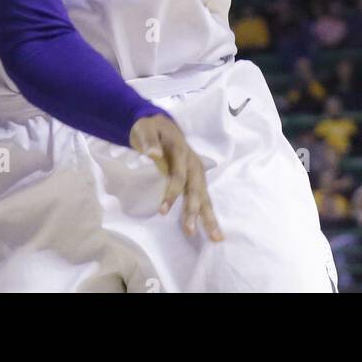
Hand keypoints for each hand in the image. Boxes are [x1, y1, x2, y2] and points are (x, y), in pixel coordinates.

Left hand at [130, 114, 222, 241]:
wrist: (161, 123)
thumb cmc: (151, 128)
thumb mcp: (145, 129)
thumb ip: (149, 140)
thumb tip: (153, 154)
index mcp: (181, 150)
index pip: (178, 175)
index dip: (172, 193)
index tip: (162, 211)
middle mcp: (192, 163)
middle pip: (195, 189)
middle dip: (193, 211)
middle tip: (190, 231)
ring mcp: (197, 171)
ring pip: (204, 195)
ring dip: (208, 217)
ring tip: (216, 238)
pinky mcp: (196, 178)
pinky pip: (203, 197)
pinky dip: (208, 213)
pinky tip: (213, 230)